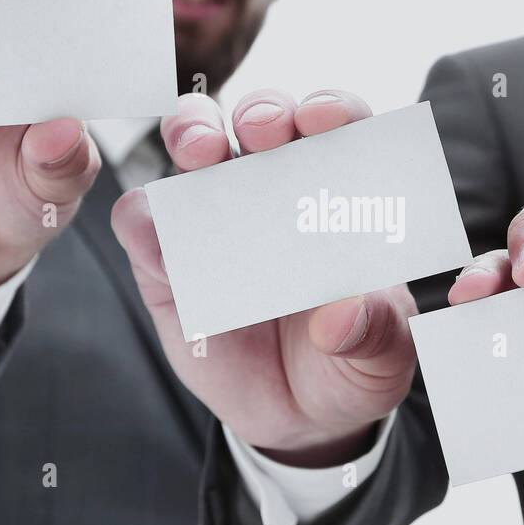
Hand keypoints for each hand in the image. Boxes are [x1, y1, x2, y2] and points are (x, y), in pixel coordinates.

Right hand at [110, 90, 417, 467]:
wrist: (298, 414)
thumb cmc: (350, 363)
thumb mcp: (379, 359)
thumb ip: (373, 336)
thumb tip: (343, 315)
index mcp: (341, 194)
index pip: (341, 130)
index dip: (333, 110)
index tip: (325, 120)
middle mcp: (276, 186)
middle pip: (264, 119)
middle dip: (262, 111)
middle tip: (263, 129)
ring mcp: (215, 214)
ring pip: (194, 144)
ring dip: (193, 133)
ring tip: (201, 153)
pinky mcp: (165, 256)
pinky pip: (143, 221)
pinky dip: (146, 220)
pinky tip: (160, 241)